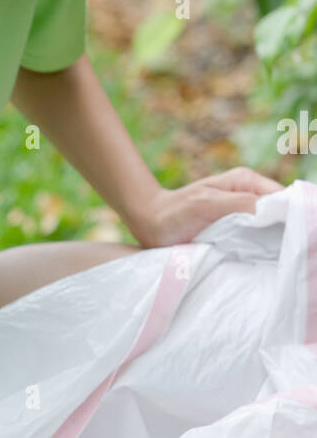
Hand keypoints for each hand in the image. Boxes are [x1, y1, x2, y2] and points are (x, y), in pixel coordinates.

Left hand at [134, 168, 284, 247]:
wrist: (151, 224)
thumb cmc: (176, 211)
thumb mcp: (207, 204)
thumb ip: (240, 204)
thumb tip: (271, 210)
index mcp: (246, 180)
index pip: (280, 196)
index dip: (286, 213)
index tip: (283, 234)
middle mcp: (248, 194)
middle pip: (278, 212)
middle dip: (279, 228)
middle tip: (275, 249)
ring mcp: (243, 213)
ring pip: (269, 227)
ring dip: (268, 241)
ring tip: (264, 255)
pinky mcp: (236, 230)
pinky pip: (255, 238)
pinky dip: (256, 247)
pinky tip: (254, 257)